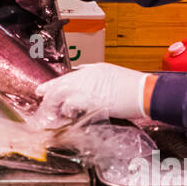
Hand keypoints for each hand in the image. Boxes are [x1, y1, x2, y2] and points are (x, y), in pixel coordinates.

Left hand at [34, 63, 151, 125]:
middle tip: (41, 100)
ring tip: (52, 112)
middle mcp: (87, 76)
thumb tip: (86, 86)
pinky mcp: (90, 100)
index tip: (44, 90)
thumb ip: (97, 80)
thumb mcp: (113, 76)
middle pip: (60, 83)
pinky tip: (68, 115)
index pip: (67, 76)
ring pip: (61, 93)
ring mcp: (88, 87)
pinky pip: (71, 105)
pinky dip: (68, 111)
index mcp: (93, 70)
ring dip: (55, 104)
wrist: (145, 92)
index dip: (54, 84)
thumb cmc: (134, 87)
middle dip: (48, 92)